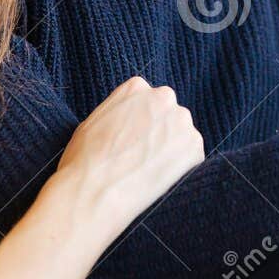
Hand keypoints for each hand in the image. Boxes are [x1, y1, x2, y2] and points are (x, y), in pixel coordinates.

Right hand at [57, 76, 204, 226]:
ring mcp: (181, 120)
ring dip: (172, 151)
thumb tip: (130, 119)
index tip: (134, 141)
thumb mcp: (94, 121)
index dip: (142, 124)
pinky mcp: (194, 146)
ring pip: (182, 135)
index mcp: (137, 87)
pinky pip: (192, 157)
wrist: (93, 192)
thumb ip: (120, 111)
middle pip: (169, 115)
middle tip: (144, 158)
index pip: (149, 101)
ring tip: (149, 171)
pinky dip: (181, 169)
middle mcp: (163, 96)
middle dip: (161, 133)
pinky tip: (159, 180)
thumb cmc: (84, 160)